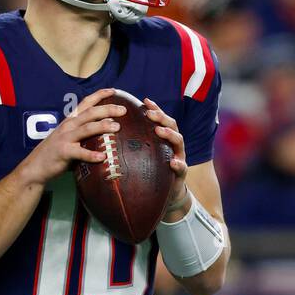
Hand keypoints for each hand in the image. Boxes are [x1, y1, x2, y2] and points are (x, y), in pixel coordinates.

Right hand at [19, 88, 126, 186]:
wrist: (36, 166)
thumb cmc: (57, 152)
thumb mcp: (69, 138)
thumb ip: (84, 135)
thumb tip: (107, 135)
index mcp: (71, 120)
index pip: (86, 102)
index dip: (100, 95)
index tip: (114, 90)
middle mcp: (68, 125)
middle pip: (90, 113)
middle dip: (108, 109)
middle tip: (123, 110)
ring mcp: (65, 138)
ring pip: (86, 128)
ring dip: (102, 126)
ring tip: (117, 127)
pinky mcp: (63, 152)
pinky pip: (79, 153)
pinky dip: (91, 155)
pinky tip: (102, 157)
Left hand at [144, 98, 189, 216]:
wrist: (167, 193)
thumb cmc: (152, 171)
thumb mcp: (144, 155)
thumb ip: (136, 144)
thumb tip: (113, 132)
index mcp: (165, 138)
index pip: (161, 119)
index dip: (155, 109)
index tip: (145, 101)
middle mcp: (174, 145)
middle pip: (172, 125)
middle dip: (161, 117)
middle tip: (150, 114)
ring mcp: (180, 157)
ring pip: (179, 141)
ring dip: (169, 134)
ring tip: (159, 131)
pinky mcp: (181, 173)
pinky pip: (182, 167)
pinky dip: (178, 164)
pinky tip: (173, 163)